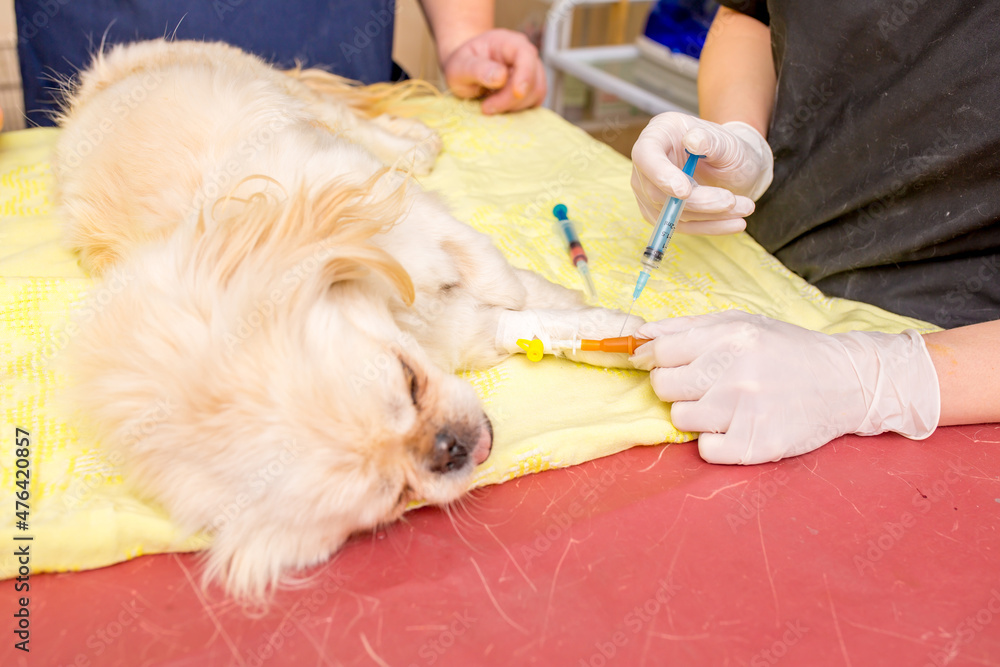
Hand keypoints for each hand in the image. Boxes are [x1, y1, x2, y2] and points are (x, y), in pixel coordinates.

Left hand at [440, 29, 545, 114]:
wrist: (465, 72)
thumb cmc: (462, 66)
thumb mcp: (460, 66)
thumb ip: (477, 69)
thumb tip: (500, 77)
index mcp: (508, 42)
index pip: (526, 55)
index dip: (525, 75)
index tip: (517, 93)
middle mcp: (525, 55)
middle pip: (533, 79)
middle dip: (511, 98)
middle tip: (485, 107)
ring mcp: (532, 72)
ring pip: (536, 93)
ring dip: (514, 106)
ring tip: (489, 106)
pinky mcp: (532, 89)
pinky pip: (534, 102)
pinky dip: (518, 110)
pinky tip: (499, 107)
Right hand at [630, 113, 772, 234]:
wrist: (732, 166)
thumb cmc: (727, 148)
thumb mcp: (726, 140)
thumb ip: (711, 140)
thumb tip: (693, 141)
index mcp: (658, 134)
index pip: (645, 155)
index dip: (660, 175)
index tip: (685, 191)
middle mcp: (646, 164)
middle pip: (657, 192)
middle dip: (697, 202)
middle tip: (730, 201)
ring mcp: (648, 191)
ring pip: (670, 214)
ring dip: (708, 215)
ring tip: (745, 207)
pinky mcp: (659, 213)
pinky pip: (680, 227)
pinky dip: (709, 227)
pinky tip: (734, 223)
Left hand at [630, 311, 939, 464]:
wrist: (846, 382)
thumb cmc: (785, 349)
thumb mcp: (740, 323)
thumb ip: (685, 327)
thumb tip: (637, 336)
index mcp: (728, 337)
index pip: (659, 353)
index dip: (656, 360)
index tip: (667, 365)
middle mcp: (734, 373)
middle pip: (663, 387)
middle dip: (677, 386)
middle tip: (704, 384)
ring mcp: (745, 411)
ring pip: (681, 419)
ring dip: (697, 414)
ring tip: (727, 404)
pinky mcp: (755, 445)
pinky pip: (704, 450)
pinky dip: (716, 442)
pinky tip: (737, 426)